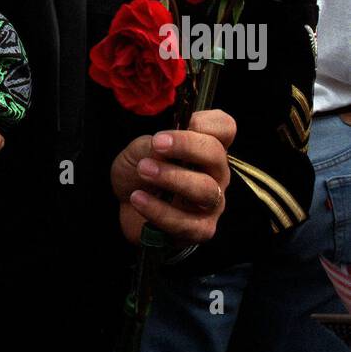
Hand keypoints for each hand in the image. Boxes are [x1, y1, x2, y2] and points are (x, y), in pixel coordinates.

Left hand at [111, 109, 235, 246]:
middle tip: (157, 144)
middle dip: (186, 146)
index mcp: (205, 148)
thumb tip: (161, 148)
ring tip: (143, 170)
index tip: (185, 122)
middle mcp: (215, 173)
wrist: (125, 205)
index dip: (209, 122)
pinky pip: (187, 223)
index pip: (224, 128)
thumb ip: (151, 146)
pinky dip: (159, 210)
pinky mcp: (200, 230)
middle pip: (216, 154)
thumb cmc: (139, 171)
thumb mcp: (138, 151)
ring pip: (206, 189)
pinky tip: (138, 199)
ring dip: (172, 177)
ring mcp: (212, 203)